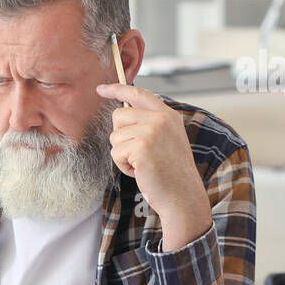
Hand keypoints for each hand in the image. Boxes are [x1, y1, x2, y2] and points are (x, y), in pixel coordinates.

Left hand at [96, 83, 212, 250]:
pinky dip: (123, 166)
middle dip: (120, 137)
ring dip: (122, 154)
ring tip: (142, 164)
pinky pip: (115, 152)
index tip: (101, 89)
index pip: (138, 94)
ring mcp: (152, 131)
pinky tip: (140, 171)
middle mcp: (161, 119)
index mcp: (168, 115)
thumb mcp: (166, 140)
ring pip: (115, 136)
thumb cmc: (171, 173)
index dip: (117, 89)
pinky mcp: (141, 146)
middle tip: (138, 153)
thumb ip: (150, 123)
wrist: (183, 195)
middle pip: (118, 116)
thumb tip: (122, 113)